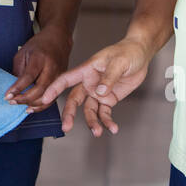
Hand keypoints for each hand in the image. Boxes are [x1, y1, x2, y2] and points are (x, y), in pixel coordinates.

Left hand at [6, 28, 71, 106]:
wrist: (58, 40)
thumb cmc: (39, 45)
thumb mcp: (23, 52)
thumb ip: (19, 70)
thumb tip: (14, 88)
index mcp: (41, 58)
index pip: (29, 76)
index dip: (17, 88)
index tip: (8, 95)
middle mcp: (52, 68)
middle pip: (40, 89)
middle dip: (24, 98)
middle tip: (11, 101)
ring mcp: (59, 76)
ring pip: (47, 97)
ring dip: (31, 104)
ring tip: (18, 104)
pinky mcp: (62, 83)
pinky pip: (52, 98)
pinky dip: (40, 106)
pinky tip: (30, 107)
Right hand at [31, 38, 150, 135]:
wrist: (140, 55)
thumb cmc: (127, 52)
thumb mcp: (119, 62)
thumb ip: (109, 77)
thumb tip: (99, 92)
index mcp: (87, 70)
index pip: (67, 79)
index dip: (54, 88)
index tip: (44, 98)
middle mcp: (89, 82)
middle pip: (74, 100)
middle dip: (69, 113)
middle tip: (66, 127)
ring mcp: (98, 92)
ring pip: (89, 110)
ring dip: (92, 122)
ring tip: (97, 133)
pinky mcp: (109, 99)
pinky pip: (105, 113)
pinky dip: (108, 122)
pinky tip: (113, 128)